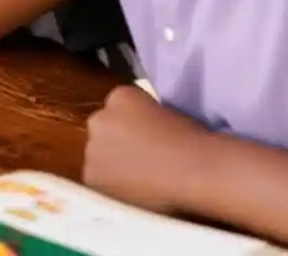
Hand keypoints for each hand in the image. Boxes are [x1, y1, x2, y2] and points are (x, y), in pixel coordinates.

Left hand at [83, 85, 212, 214]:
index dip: (134, 125)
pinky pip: (99, 180)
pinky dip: (112, 186)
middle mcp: (99, 117)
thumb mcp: (169, 111)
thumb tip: (144, 128)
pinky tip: (135, 191)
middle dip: (117, 141)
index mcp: (120, 96)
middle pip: (103, 129)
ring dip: (112, 164)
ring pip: (98, 156)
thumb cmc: (193, 140)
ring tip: (141, 178)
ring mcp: (92, 147)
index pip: (119, 108)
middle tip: (142, 158)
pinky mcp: (91, 176)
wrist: (195, 170)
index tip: (148, 137)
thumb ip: (147, 115)